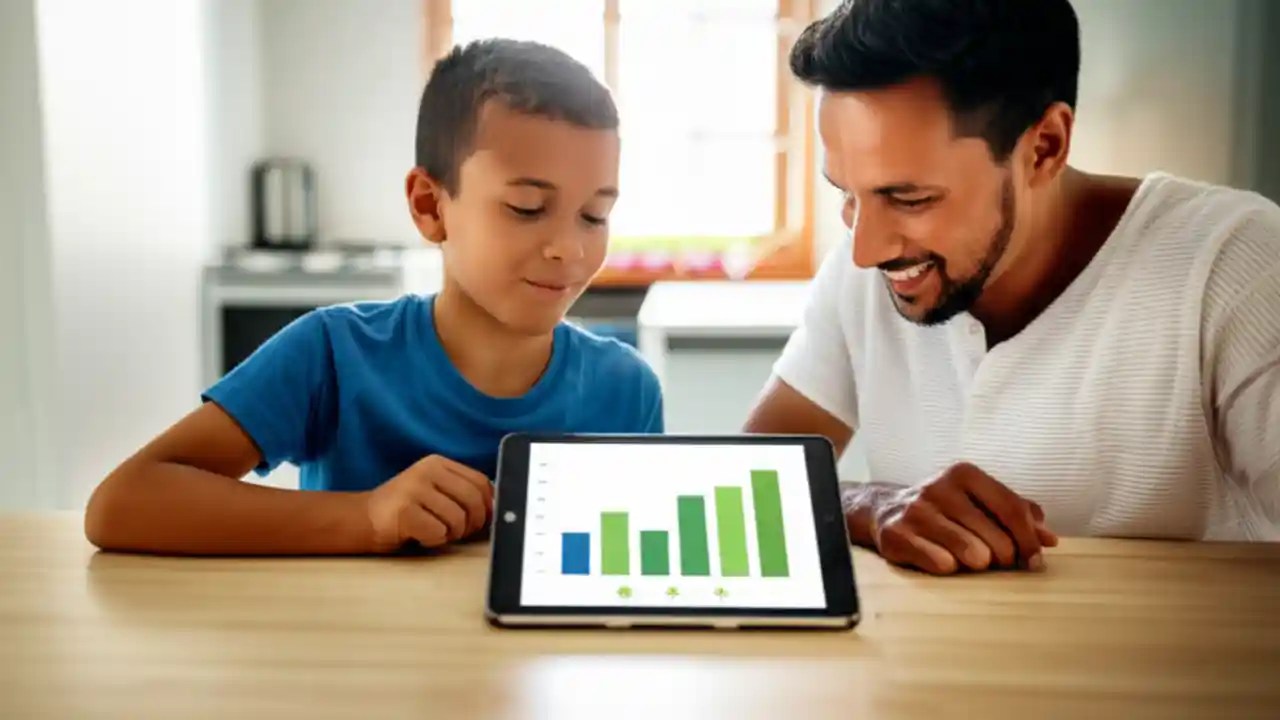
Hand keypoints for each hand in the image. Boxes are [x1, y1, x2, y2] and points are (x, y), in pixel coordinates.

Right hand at [363, 455, 493, 552]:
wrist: (362, 518)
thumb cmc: (404, 509)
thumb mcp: (433, 491)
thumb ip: (460, 493)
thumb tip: (495, 508)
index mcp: (438, 463)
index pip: (480, 481)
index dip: (489, 505)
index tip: (484, 520)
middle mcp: (426, 471)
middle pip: (473, 500)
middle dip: (472, 523)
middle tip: (459, 532)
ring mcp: (414, 489)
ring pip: (457, 519)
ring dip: (450, 534)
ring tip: (434, 531)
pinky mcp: (403, 510)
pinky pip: (437, 532)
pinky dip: (433, 540)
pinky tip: (419, 535)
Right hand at [870, 462, 1058, 574]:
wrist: (883, 509)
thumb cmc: (944, 508)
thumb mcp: (979, 499)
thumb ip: (1016, 513)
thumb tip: (1049, 539)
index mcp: (964, 474)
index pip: (1012, 509)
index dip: (1029, 540)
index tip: (1035, 560)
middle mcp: (939, 488)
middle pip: (997, 539)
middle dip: (1004, 558)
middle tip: (996, 560)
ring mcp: (916, 512)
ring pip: (973, 554)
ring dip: (978, 564)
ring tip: (970, 559)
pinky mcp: (897, 535)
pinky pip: (943, 564)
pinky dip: (949, 568)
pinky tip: (942, 559)